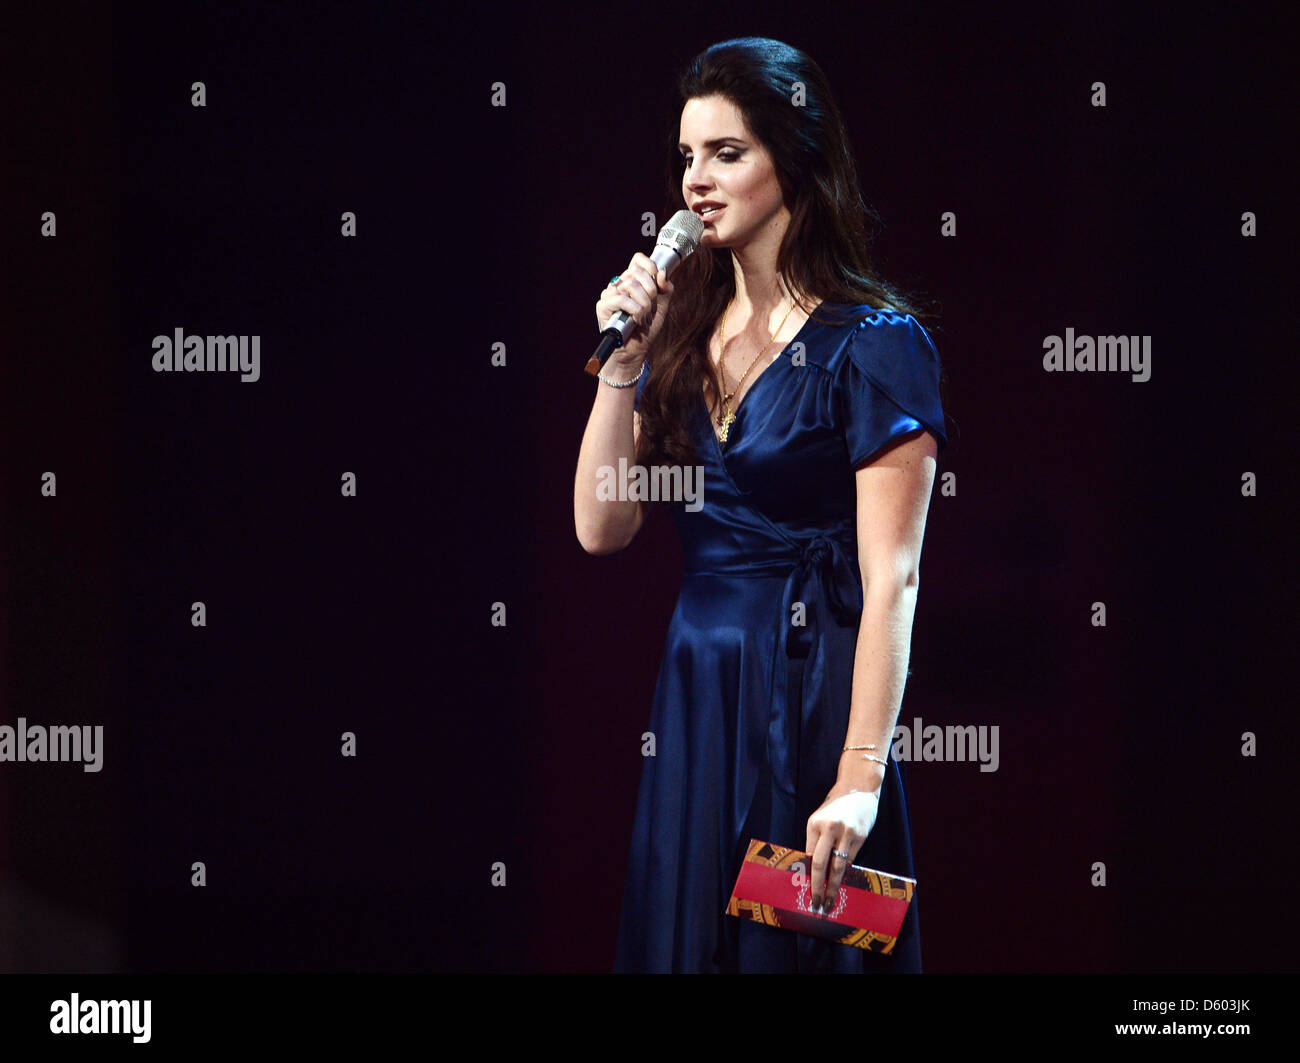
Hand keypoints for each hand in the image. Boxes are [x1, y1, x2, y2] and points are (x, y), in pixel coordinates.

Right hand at [595, 251, 674, 362]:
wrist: (635, 351)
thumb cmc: (645, 329)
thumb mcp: (662, 307)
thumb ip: (665, 289)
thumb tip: (662, 273)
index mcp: (633, 280)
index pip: (638, 260)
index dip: (651, 267)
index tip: (658, 284)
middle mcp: (620, 284)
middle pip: (637, 272)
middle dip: (651, 292)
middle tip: (651, 308)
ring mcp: (610, 294)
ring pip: (631, 285)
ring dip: (644, 305)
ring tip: (643, 318)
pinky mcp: (603, 305)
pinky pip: (622, 299)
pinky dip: (635, 311)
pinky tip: (636, 320)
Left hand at [805, 783, 878, 914]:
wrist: (858, 789)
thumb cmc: (836, 806)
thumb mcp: (820, 819)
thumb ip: (816, 841)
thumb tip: (811, 869)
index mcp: (814, 824)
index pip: (808, 856)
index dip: (806, 876)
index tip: (805, 892)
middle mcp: (828, 828)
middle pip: (819, 864)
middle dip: (817, 887)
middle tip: (816, 905)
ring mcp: (846, 832)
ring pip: (837, 866)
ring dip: (833, 887)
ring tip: (830, 901)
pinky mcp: (860, 836)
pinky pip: (851, 860)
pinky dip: (845, 874)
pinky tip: (843, 884)